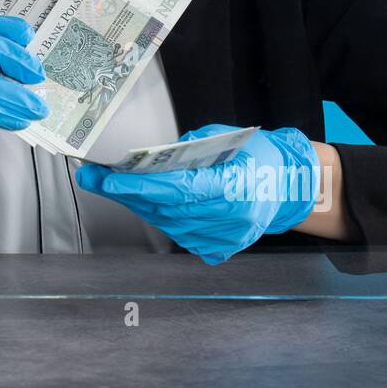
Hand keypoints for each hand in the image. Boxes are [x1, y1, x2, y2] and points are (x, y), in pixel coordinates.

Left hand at [74, 123, 320, 264]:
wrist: (290, 186)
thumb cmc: (259, 158)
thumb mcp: (228, 138)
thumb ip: (190, 147)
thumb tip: (151, 157)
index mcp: (233, 189)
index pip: (176, 189)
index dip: (138, 185)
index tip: (106, 178)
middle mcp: (230, 219)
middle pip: (166, 209)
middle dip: (127, 193)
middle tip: (96, 178)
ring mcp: (226, 239)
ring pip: (168, 224)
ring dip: (141, 206)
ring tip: (117, 187)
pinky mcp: (222, 249)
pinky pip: (181, 235)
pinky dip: (164, 218)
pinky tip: (151, 203)